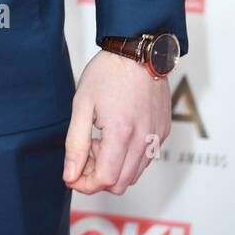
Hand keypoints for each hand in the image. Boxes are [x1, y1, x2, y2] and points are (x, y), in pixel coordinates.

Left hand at [63, 49, 170, 194]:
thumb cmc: (107, 72)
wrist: (137, 49)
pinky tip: (117, 133)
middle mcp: (144, 140)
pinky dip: (129, 158)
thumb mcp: (82, 104)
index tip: (72, 174)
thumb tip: (70, 175)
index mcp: (121, 134)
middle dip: (98, 177)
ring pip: (135, 174)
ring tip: (100, 139)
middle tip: (85, 152)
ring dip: (114, 167)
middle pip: (121, 184)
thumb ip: (76, 143)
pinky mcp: (164, 131)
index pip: (105, 180)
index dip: (85, 184)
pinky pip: (146, 159)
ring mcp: (157, 136)